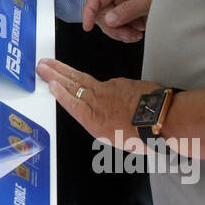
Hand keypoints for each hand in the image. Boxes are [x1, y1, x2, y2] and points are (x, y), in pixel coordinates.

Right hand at [36, 58, 159, 145]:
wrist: (163, 118)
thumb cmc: (141, 136)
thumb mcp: (115, 140)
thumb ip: (103, 126)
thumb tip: (102, 120)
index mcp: (93, 118)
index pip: (71, 102)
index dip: (59, 93)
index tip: (49, 82)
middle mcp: (98, 100)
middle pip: (72, 84)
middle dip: (55, 74)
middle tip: (41, 65)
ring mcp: (110, 88)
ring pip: (84, 78)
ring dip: (66, 70)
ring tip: (54, 64)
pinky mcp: (123, 83)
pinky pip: (105, 83)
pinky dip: (94, 81)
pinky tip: (90, 80)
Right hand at [80, 0, 163, 42]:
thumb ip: (128, 9)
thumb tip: (109, 20)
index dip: (88, 12)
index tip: (87, 27)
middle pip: (102, 15)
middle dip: (113, 28)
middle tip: (130, 34)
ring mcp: (123, 5)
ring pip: (110, 24)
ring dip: (121, 33)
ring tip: (138, 33)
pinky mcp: (130, 15)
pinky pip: (120, 27)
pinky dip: (127, 34)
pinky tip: (139, 32)